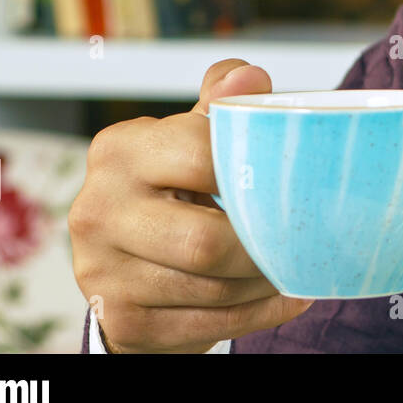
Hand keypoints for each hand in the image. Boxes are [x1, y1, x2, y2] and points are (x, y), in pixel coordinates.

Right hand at [69, 59, 314, 352]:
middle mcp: (98, 209)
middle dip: (266, 246)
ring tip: (296, 265)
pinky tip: (284, 297)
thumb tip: (249, 77)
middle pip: (206, 241)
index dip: (255, 169)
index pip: (201, 154)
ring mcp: (102, 272)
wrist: (125, 260)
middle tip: (304, 239)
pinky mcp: (121, 320)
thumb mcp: (190, 134)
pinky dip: (258, 313)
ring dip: (266, 282)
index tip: (292, 179)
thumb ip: (222, 103)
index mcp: (119, 150)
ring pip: (211, 288)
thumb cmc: (172, 185)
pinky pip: (207, 325)